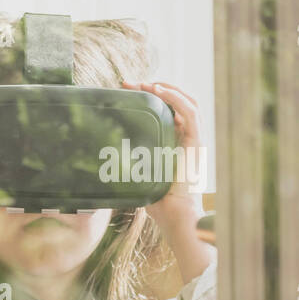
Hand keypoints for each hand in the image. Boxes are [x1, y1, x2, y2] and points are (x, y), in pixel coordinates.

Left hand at [122, 79, 205, 230]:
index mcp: (177, 141)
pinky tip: (158, 91)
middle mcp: (188, 137)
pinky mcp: (196, 143)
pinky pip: (190, 113)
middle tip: (131, 83)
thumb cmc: (158, 202)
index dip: (152, 97)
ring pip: (187, 102)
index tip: (128, 91)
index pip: (169, 110)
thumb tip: (102, 161)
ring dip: (166, 88)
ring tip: (145, 83)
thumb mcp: (140, 175)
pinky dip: (175, 98)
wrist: (175, 216)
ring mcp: (194, 139)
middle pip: (178, 102)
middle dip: (156, 88)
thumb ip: (130, 164)